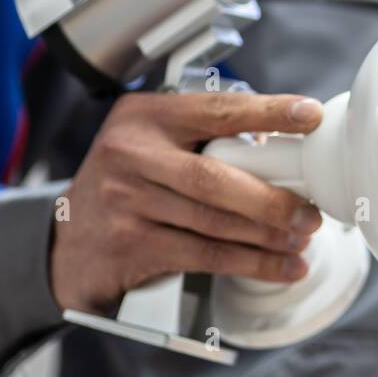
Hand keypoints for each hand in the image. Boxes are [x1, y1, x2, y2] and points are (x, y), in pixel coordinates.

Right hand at [51, 91, 324, 315]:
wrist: (66, 241)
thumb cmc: (127, 185)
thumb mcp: (151, 142)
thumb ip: (203, 135)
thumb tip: (279, 140)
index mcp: (145, 117)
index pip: (216, 110)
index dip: (268, 112)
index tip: (310, 115)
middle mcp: (130, 154)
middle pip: (214, 178)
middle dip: (271, 199)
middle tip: (311, 211)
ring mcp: (126, 202)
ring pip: (213, 222)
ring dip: (267, 236)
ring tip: (302, 239)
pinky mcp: (130, 245)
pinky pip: (204, 255)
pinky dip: (250, 263)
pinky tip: (281, 266)